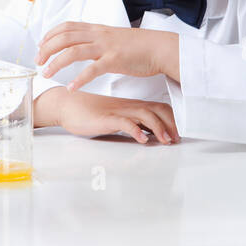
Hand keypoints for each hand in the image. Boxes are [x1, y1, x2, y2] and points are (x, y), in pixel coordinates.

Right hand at [35, 87, 178, 144]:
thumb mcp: (115, 117)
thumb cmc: (89, 112)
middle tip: (176, 139)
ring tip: (165, 141)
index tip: (178, 133)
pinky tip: (142, 139)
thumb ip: (131, 122)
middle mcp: (128, 106)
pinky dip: (136, 131)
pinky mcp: (106, 119)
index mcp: (131, 105)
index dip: (172, 120)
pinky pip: (125, 123)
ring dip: (158, 128)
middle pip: (157, 110)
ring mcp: (118, 111)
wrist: (67, 105)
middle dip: (170, 124)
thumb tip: (147, 133)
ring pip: (145, 115)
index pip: (159, 107)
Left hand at [36, 22, 179, 89]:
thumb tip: (85, 46)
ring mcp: (106, 47)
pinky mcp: (115, 60)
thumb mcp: (114, 37)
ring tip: (46, 74)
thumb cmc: (139, 46)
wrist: (160, 48)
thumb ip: (98, 40)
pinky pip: (92, 70)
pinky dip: (79, 79)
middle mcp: (99, 35)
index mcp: (98, 29)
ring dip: (56, 63)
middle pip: (65, 38)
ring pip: (73, 52)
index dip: (50, 35)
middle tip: (37, 61)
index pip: (67, 27)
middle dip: (47, 49)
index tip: (41, 45)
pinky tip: (70, 88)